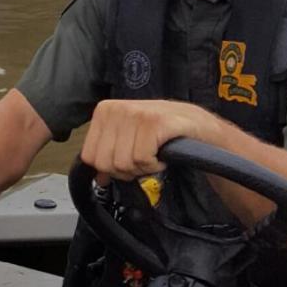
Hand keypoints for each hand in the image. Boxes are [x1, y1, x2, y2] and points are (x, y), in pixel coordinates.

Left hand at [81, 98, 217, 182]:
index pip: (89, 156)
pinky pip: (142, 159)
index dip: (110, 167)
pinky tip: (162, 153)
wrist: (197, 125)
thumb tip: (98, 178)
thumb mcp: (128, 139)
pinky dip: (155, 165)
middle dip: (127, 169)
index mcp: (105, 111)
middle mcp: (117, 108)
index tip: (128, 159)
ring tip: (154, 153)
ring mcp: (136, 113)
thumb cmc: (161, 133)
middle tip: (144, 158)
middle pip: (106, 163)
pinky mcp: (154, 122)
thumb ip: (109, 154)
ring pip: (123, 163)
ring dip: (143, 167)